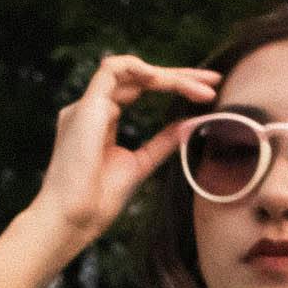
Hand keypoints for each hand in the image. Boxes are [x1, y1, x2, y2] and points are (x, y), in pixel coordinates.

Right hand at [33, 48, 222, 250]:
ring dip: (167, 75)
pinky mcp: (87, 106)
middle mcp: (91, 107)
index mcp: (99, 120)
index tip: (207, 93)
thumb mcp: (139, 165)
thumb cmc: (97, 201)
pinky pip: (112, 70)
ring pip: (130, 71)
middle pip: (138, 78)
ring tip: (199, 87)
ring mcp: (86, 105)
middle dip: (178, 76)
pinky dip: (141, 69)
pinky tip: (166, 80)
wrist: (73, 218)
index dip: (172, 85)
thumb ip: (160, 143)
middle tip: (214, 81)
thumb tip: (186, 125)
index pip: (138, 89)